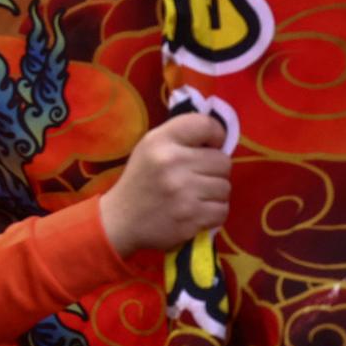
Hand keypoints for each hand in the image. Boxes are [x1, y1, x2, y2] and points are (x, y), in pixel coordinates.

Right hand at [100, 112, 231, 256]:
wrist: (120, 220)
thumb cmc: (141, 180)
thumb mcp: (150, 148)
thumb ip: (181, 137)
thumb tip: (220, 139)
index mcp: (159, 141)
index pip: (206, 125)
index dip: (215, 135)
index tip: (207, 147)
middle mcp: (171, 162)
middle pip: (223, 161)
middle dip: (214, 170)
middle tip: (195, 178)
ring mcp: (183, 191)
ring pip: (225, 187)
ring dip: (214, 193)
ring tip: (193, 196)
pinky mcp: (192, 216)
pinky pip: (222, 210)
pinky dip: (213, 213)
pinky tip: (194, 212)